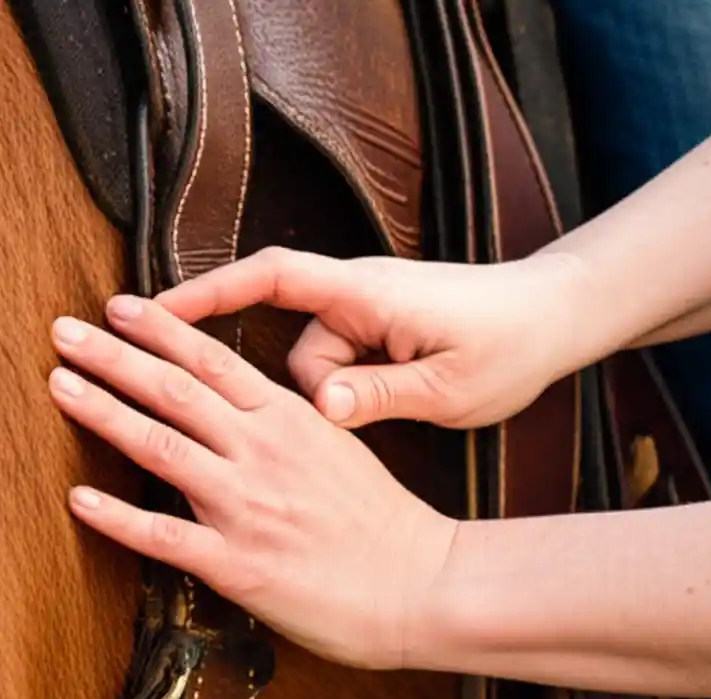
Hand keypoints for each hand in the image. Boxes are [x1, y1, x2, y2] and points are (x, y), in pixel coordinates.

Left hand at [48, 296, 456, 668]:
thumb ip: (280, 420)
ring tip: (58, 384)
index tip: (117, 306)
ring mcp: (247, 506)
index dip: (158, 329)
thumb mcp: (336, 443)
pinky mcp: (239, 563)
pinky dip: (117, 516)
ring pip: (161, 446)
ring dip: (103, 412)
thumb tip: (232, 398)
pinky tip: (78, 498)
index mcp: (288, 418)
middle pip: (174, 389)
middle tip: (63, 331)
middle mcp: (262, 451)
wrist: (421, 583)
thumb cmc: (380, 518)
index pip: (211, 358)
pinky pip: (164, 537)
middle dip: (112, 355)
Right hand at [156, 247, 586, 428]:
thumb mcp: (449, 386)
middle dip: (294, 379)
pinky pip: (335, 363)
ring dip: (337, 395)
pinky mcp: (376, 329)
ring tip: (395, 408)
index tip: (153, 310)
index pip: (271, 277)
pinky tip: (383, 407)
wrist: (557, 316)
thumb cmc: (510, 343)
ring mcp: (365, 310)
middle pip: (289, 341)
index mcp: (367, 294)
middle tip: (319, 398)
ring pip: (313, 364)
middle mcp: (357, 294)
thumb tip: (318, 407)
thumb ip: (378, 395)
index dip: (207, 291)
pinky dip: (347, 389)